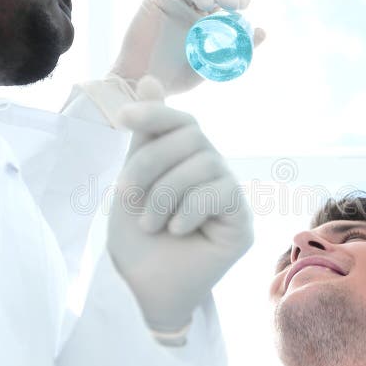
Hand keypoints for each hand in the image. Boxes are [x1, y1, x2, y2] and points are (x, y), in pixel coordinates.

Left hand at [107, 77, 253, 331]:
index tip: (123, 117)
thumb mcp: (133, 178)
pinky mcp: (242, 223)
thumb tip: (150, 78)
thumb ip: (145, 134)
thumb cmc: (135, 238)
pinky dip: (188, 210)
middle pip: (191, 137)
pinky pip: (219, 192)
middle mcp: (215, 171)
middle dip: (150, 165)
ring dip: (164, 194)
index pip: (183, 121)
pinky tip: (177, 232)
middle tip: (129, 199)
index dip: (157, 112)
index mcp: (188, 159)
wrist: (141, 287)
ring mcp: (232, 196)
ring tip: (151, 224)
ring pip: (203, 164)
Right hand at [110, 0, 265, 95]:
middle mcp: (192, 6)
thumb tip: (263, 31)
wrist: (144, 83)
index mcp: (207, 18)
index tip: (246, 5)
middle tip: (240, 4)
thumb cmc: (176, 77)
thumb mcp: (214, 64)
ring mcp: (176, 0)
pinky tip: (205, 5)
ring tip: (228, 6)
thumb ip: (237, 49)